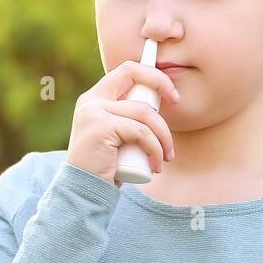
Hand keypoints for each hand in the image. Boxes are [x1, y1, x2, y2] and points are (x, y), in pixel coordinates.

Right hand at [65, 60, 179, 185]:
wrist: (84, 192)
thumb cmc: (108, 166)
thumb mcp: (119, 136)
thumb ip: (129, 118)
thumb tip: (160, 102)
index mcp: (95, 98)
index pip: (126, 70)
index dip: (152, 74)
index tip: (172, 93)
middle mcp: (91, 100)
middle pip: (133, 74)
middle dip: (161, 83)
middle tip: (177, 102)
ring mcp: (94, 112)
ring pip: (144, 113)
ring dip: (163, 135)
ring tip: (166, 157)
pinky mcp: (101, 128)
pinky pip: (141, 132)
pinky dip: (155, 148)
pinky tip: (156, 165)